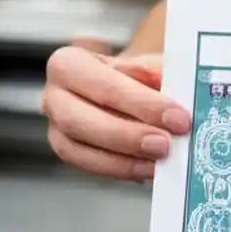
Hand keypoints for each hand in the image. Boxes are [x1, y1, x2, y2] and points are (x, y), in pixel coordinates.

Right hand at [42, 46, 191, 181]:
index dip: (138, 102)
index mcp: (69, 63)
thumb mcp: (149, 63)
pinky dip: (122, 169)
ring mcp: (58, 126)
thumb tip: (167, 82)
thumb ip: (157, 71)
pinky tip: (149, 168)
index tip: (176, 116)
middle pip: (79, 120)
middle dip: (127, 135)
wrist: (133, 86)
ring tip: (160, 160)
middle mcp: (55, 95)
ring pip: (77, 149)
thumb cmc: (138, 73)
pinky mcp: (70, 151)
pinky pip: (90, 166)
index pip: (100, 84)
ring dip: (123, 159)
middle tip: (166, 144)